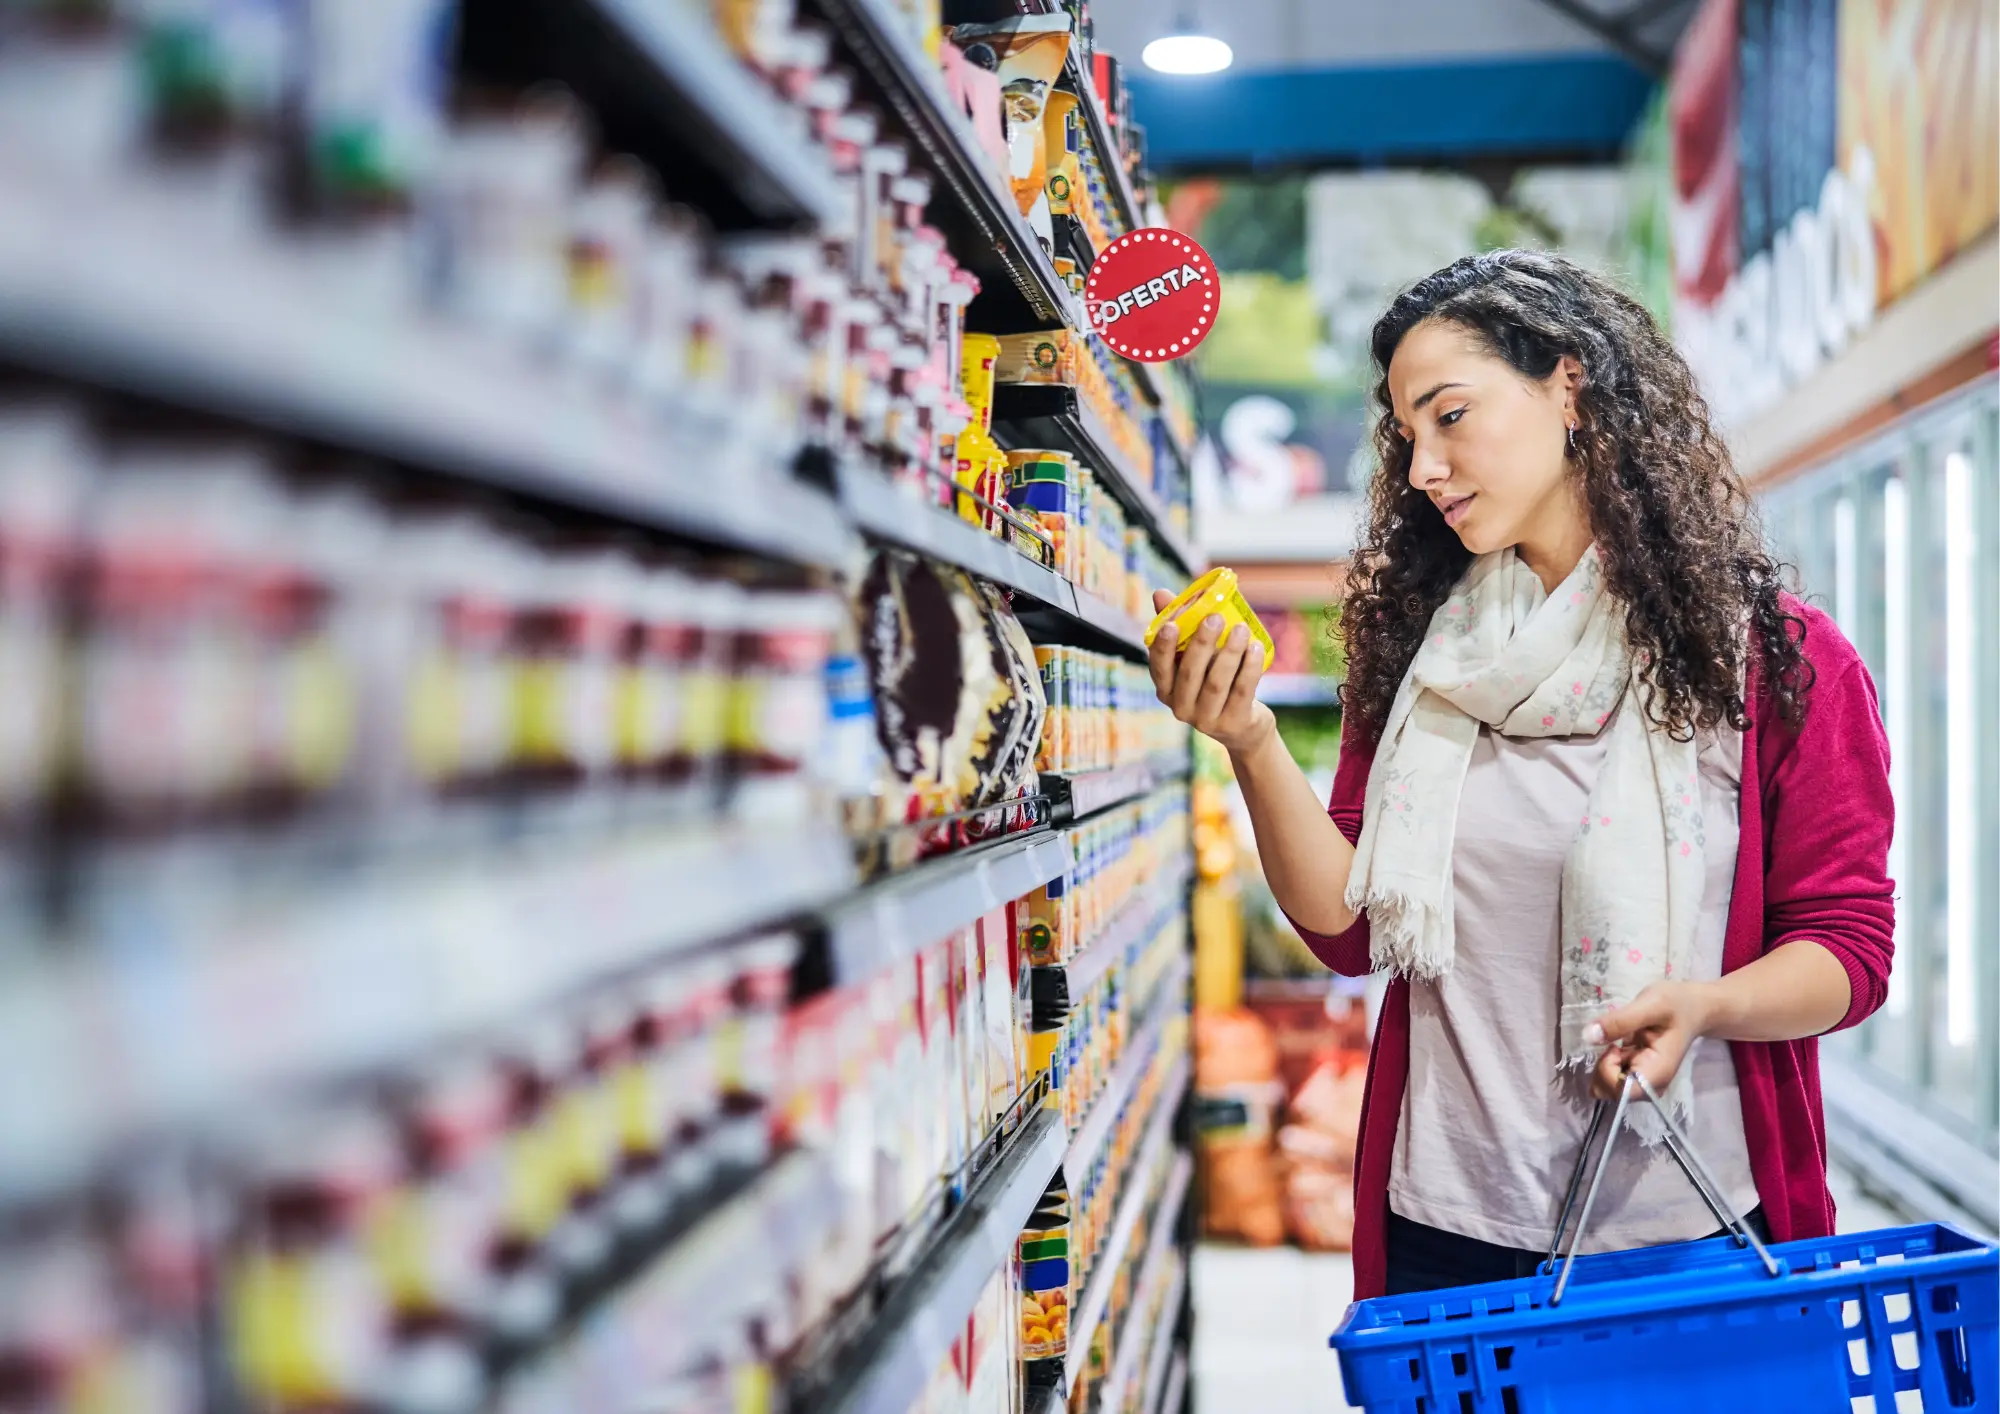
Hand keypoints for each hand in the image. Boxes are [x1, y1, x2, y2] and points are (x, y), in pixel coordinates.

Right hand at [1147, 589, 1274, 756]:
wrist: (1243, 726)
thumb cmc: (1214, 681)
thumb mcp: (1197, 657)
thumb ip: (1179, 625)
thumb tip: (1160, 593)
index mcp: (1167, 689)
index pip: (1159, 668)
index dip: (1163, 647)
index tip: (1171, 624)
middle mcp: (1181, 708)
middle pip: (1190, 674)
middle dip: (1201, 644)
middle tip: (1215, 618)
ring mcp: (1206, 720)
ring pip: (1216, 683)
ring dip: (1230, 653)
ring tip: (1241, 629)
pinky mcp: (1233, 723)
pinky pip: (1241, 692)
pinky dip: (1249, 668)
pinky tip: (1256, 648)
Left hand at [1586, 981, 1716, 1100]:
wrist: (1693, 1008)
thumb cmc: (1676, 1005)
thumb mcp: (1649, 1005)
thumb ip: (1620, 1021)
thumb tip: (1588, 1036)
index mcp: (1657, 1073)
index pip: (1622, 1092)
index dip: (1607, 1072)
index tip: (1613, 1047)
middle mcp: (1650, 1084)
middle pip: (1611, 1092)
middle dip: (1603, 1067)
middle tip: (1616, 1041)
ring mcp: (1643, 1081)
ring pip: (1607, 1085)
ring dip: (1604, 1062)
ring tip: (1622, 1040)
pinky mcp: (1636, 1074)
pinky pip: (1611, 1075)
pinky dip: (1608, 1059)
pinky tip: (1621, 1044)